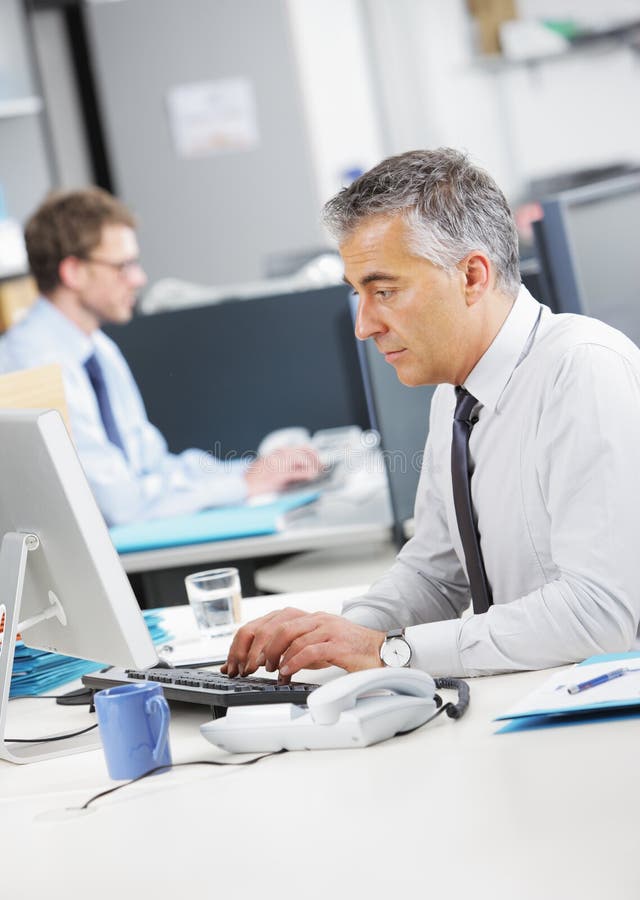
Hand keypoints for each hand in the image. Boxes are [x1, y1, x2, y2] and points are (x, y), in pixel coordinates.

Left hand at [221, 606, 384, 680]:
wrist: (381, 651)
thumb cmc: (348, 650)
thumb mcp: (314, 646)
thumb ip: (291, 649)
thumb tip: (263, 663)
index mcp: (306, 617)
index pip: (267, 621)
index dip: (247, 640)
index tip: (236, 660)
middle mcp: (314, 618)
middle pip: (274, 625)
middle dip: (255, 648)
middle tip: (247, 668)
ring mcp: (326, 628)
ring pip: (288, 634)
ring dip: (272, 654)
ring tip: (267, 670)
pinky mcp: (337, 643)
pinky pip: (310, 649)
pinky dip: (294, 661)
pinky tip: (286, 672)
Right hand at [244, 447, 322, 495]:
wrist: (241, 487)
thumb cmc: (255, 480)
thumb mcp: (269, 466)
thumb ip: (284, 465)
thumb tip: (304, 469)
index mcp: (278, 453)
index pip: (302, 448)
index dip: (314, 454)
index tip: (320, 461)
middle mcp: (279, 455)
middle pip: (305, 453)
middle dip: (317, 461)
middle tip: (322, 469)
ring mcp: (278, 464)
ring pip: (304, 460)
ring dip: (314, 467)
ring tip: (318, 474)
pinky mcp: (277, 476)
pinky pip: (297, 472)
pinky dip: (308, 474)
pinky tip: (312, 477)